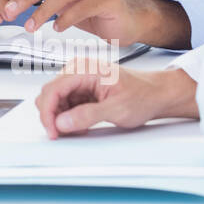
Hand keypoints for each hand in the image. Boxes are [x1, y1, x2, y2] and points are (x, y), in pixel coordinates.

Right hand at [35, 65, 198, 138]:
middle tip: (59, 134)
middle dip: (51, 116)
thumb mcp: (116, 109)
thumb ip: (87, 116)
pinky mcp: (82, 88)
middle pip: (49, 94)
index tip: (53, 130)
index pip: (52, 89)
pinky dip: (68, 116)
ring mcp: (79, 79)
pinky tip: (79, 125)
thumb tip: (62, 122)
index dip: (48, 113)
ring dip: (60, 117)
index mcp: (85, 69)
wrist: (156, 93)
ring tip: (74, 130)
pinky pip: (65, 103)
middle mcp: (78, 70)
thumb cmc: (142, 95)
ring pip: (55, 100)